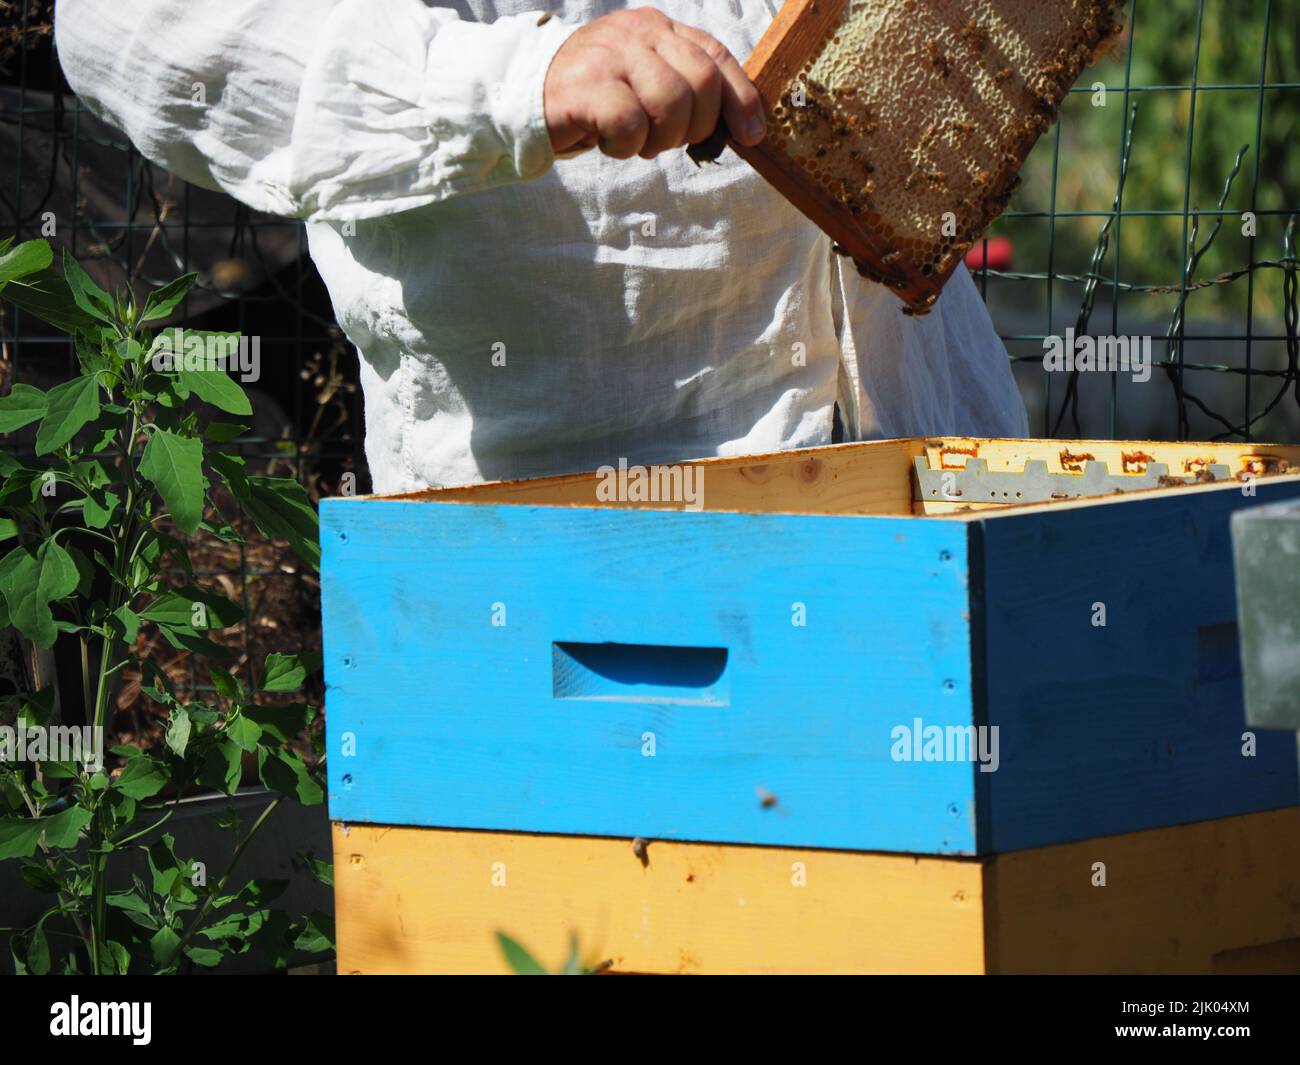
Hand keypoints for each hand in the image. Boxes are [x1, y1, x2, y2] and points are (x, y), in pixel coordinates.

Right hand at [543, 7, 765, 160]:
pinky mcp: (585, 86)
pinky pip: (630, 124)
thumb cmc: (595, 98)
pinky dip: (626, 146)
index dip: (741, 99)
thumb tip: (742, 128)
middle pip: (701, 83)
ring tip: (635, 142)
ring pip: (671, 104)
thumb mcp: (645, 82)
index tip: (752, 135)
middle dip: (695, 127)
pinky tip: (609, 142)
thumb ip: (686, 90)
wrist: (525, 97)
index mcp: (658, 28)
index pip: (715, 56)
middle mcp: (637, 33)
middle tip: (666, 141)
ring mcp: (610, 55)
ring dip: (659, 140)